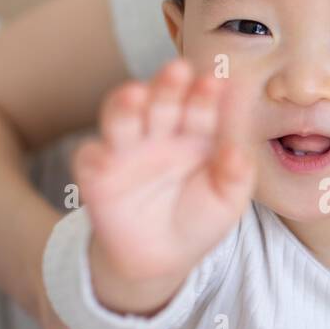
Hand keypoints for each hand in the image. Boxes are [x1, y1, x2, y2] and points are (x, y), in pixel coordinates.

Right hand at [73, 58, 254, 286]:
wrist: (162, 258)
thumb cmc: (200, 220)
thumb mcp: (228, 201)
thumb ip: (236, 175)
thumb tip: (238, 152)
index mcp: (195, 133)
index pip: (200, 107)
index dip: (205, 95)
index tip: (217, 82)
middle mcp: (159, 133)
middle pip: (161, 102)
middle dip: (168, 86)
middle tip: (179, 70)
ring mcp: (126, 150)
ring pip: (122, 117)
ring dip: (126, 104)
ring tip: (135, 94)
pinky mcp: (98, 174)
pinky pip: (90, 158)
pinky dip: (95, 153)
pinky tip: (106, 155)